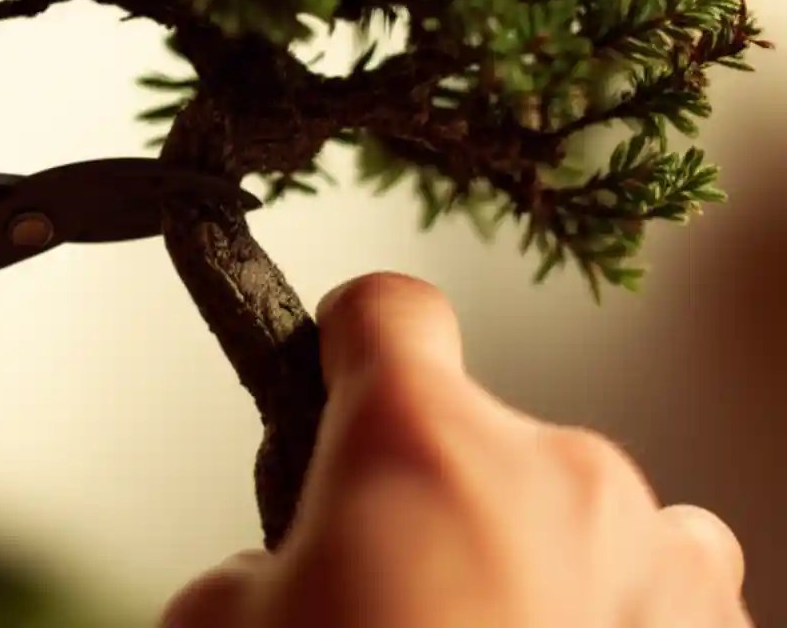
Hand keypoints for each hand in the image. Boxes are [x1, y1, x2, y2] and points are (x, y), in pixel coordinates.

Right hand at [161, 273, 751, 626]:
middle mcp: (556, 468)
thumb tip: (281, 574)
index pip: (388, 311)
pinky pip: (659, 588)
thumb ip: (246, 572)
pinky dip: (613, 623)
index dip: (351, 338)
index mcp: (417, 444)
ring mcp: (661, 549)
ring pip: (585, 510)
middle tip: (393, 606)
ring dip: (539, 558)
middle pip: (480, 437)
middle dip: (433, 502)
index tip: (340, 367)